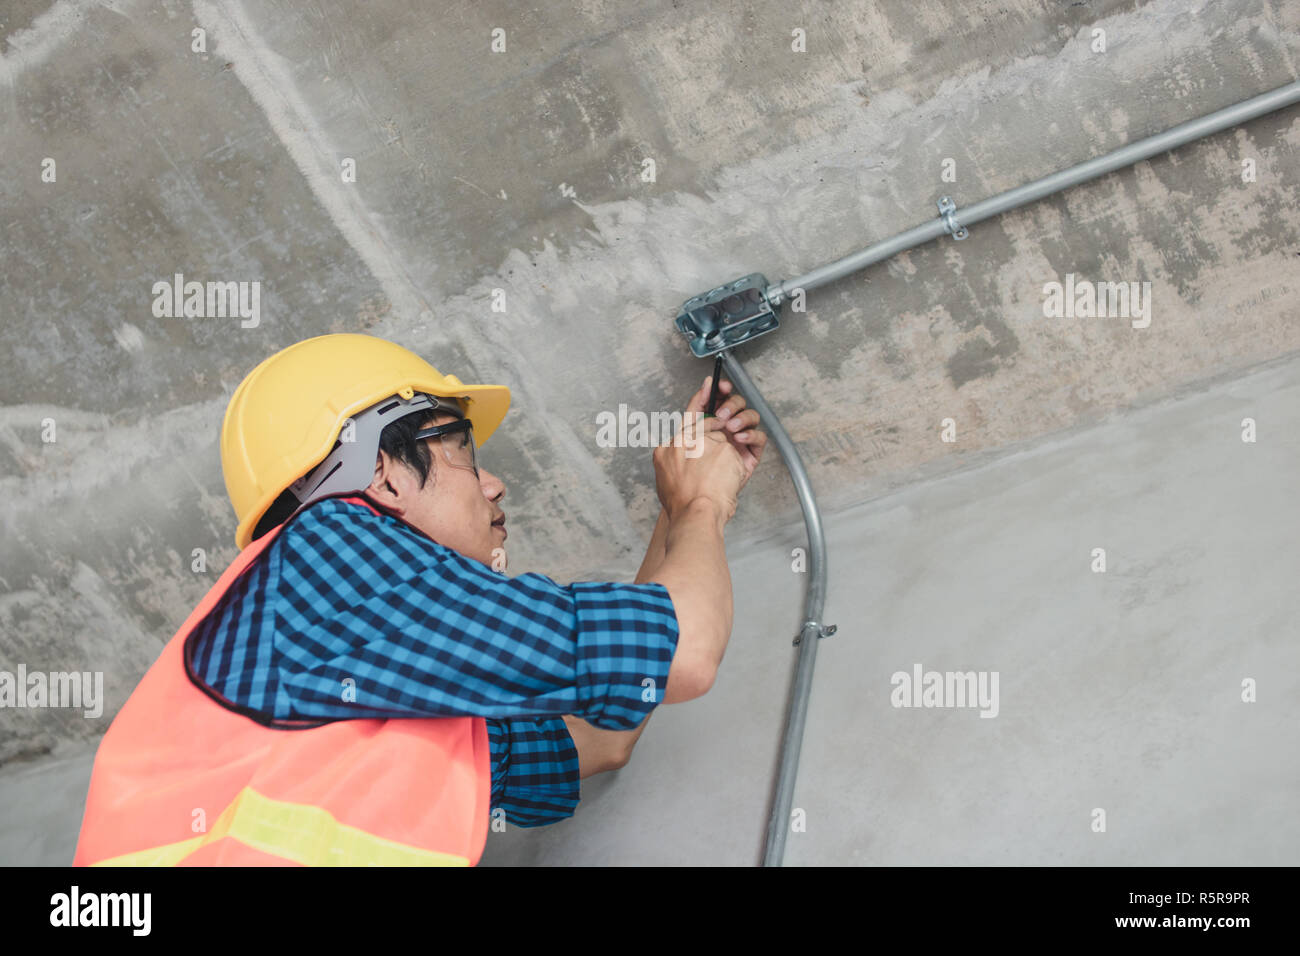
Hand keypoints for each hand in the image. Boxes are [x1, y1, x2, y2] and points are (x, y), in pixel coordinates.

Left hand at [688, 373, 766, 491]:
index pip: (715, 401)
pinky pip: (759, 438)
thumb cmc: (686, 476)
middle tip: (723, 414)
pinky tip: (739, 439)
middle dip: (730, 404)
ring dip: (742, 417)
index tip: (719, 384)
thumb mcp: (684, 435)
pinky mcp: (749, 457)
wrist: (697, 505)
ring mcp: (737, 444)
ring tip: (732, 428)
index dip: (719, 389)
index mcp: (705, 426)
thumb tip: (706, 383)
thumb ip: (696, 408)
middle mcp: (722, 432)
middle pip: (735, 405)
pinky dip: (751, 435)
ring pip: (750, 417)